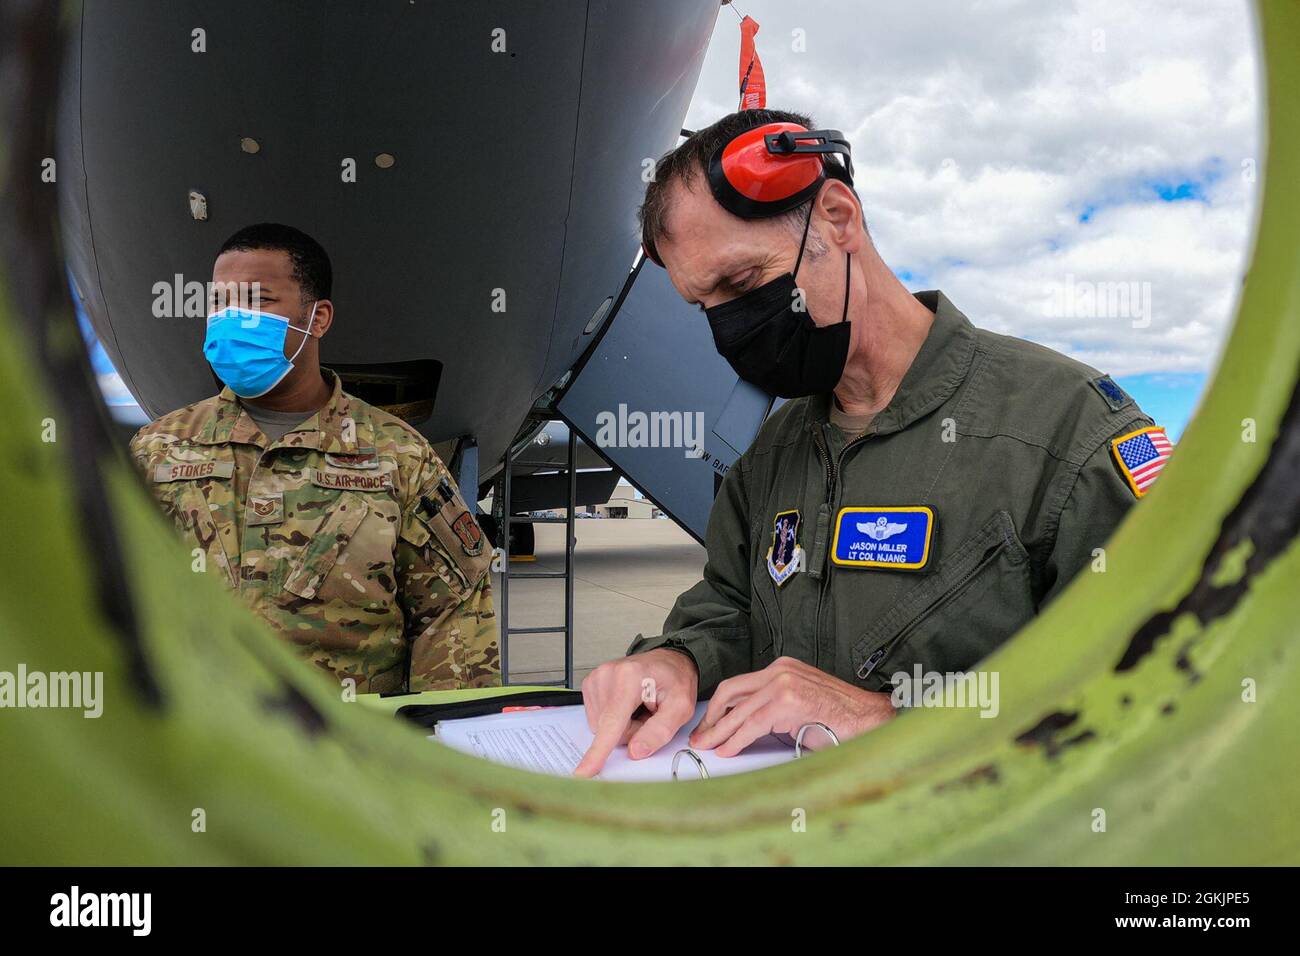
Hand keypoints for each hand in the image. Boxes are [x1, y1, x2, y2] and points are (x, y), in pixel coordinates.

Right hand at [574, 648, 698, 777]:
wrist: (669, 661)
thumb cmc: (676, 681)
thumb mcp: (681, 707)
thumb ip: (659, 731)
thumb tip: (635, 752)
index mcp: (630, 678)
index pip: (612, 723)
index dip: (598, 751)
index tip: (583, 772)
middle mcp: (607, 675)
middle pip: (609, 729)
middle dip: (631, 731)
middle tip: (649, 712)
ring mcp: (596, 678)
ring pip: (602, 727)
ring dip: (622, 725)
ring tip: (639, 706)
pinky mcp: (590, 684)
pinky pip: (598, 718)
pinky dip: (614, 718)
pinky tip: (627, 704)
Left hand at [690, 656, 895, 756]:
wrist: (872, 718)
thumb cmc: (841, 717)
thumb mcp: (799, 705)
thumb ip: (773, 709)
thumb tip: (744, 729)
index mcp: (782, 667)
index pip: (739, 685)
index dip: (719, 707)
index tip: (709, 724)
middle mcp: (780, 670)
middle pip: (731, 692)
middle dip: (712, 717)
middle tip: (700, 736)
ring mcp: (784, 683)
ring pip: (740, 710)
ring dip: (720, 732)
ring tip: (707, 746)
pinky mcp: (789, 702)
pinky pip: (753, 723)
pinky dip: (736, 739)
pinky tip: (727, 749)